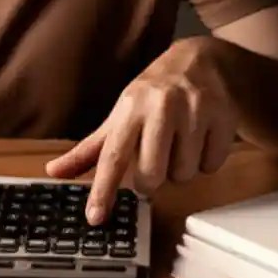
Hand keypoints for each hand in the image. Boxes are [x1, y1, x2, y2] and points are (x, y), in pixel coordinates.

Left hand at [45, 37, 239, 223]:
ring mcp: (195, 111)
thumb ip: (89, 149)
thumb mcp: (119, 116)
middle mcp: (162, 108)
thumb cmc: (152, 94)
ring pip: (184, 175)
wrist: (199, 60)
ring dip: (180, 169)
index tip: (95, 217)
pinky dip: (204, 161)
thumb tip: (54, 170)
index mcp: (130, 109)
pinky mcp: (223, 116)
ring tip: (178, 143)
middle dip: (152, 178)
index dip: (103, 190)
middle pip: (152, 175)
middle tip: (154, 158)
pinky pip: (211, 165)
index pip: (113, 156)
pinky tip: (200, 139)